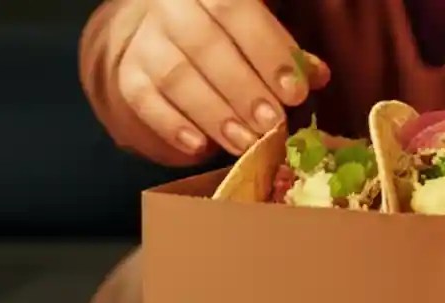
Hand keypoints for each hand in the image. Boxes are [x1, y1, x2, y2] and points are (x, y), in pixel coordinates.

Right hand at [117, 0, 329, 159]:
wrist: (162, 32)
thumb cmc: (223, 31)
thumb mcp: (254, 28)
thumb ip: (283, 48)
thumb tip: (316, 75)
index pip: (235, 9)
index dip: (268, 51)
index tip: (295, 91)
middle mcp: (170, 6)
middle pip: (205, 45)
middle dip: (243, 89)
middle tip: (271, 123)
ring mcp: (145, 39)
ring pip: (175, 76)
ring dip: (214, 114)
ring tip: (244, 142)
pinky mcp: (128, 72)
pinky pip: (144, 100)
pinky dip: (172, 125)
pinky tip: (199, 146)